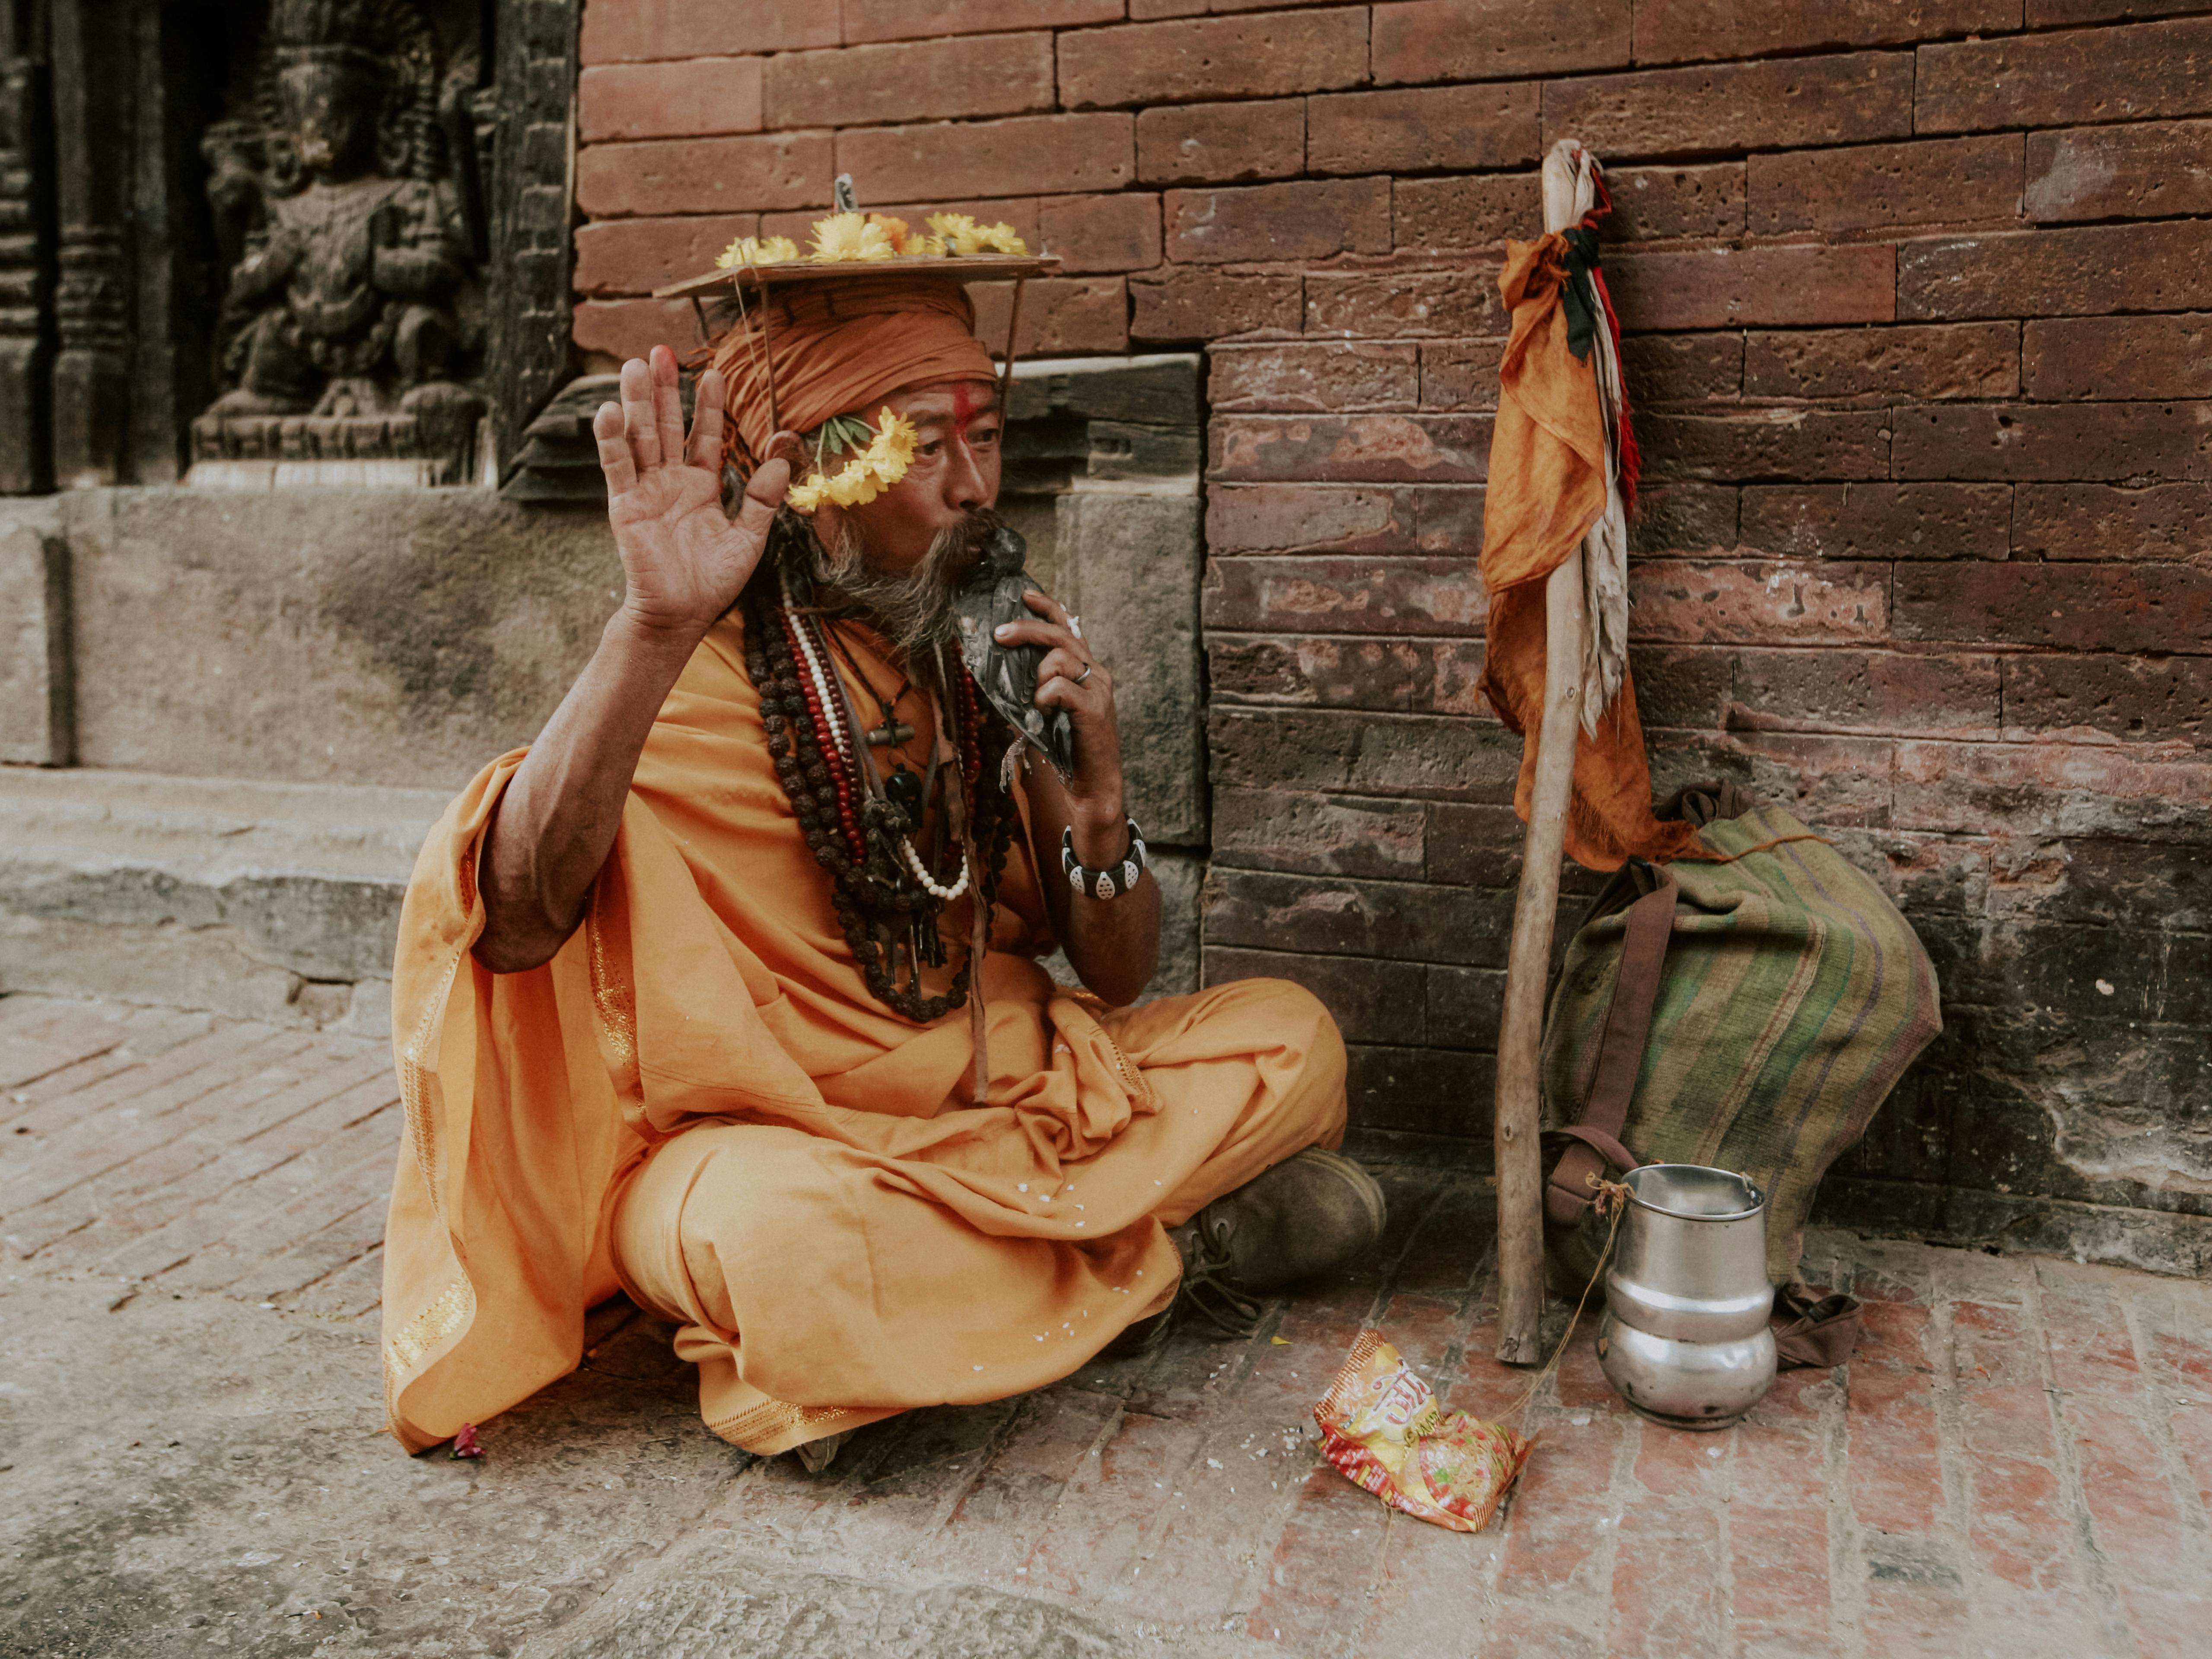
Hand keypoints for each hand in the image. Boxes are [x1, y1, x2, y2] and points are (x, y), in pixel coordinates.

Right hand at [596, 345, 791, 641]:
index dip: (706, 406)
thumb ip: (760, 500)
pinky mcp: (624, 506)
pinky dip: (611, 440)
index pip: (702, 436)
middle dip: (664, 390)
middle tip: (662, 351)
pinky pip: (616, 467)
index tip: (713, 372)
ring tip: (635, 366)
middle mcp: (670, 482)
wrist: (681, 615)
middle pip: (665, 426)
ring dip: (635, 402)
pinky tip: (608, 411)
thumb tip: (782, 462)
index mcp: (700, 486)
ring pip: (639, 437)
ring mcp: (645, 491)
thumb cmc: (712, 582)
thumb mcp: (748, 538)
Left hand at [994, 590, 1128, 862]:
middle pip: (1059, 634)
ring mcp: (1098, 689)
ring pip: (1059, 658)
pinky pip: (1058, 688)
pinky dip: (1044, 698)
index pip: (1067, 626)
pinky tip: (1045, 715)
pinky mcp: (1095, 708)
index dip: (1046, 607)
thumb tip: (998, 665)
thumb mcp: (1043, 710)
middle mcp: (1095, 673)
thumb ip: (1031, 686)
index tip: (1023, 593)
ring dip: (1037, 678)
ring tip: (1038, 704)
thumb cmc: (1065, 750)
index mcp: (1085, 669)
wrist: (1090, 788)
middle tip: (999, 634)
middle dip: (1026, 629)